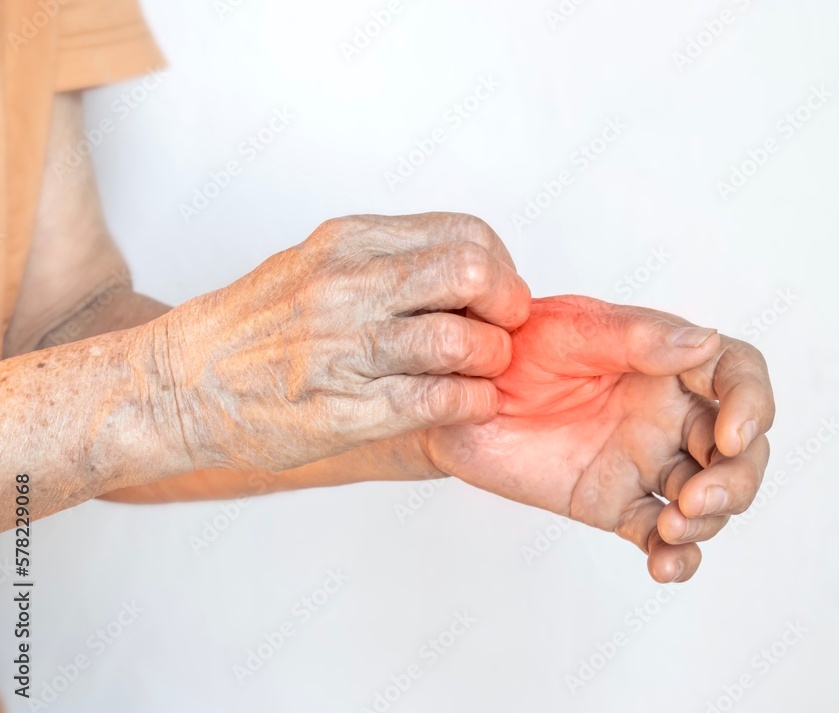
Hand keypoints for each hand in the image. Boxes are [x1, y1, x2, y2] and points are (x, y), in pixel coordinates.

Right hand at [155, 213, 530, 471]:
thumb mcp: (318, 265)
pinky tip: (469, 404)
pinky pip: (433, 401)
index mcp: (348, 243)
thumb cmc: (254, 329)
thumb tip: (469, 272)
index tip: (498, 295)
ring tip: (483, 372)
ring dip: (491, 361)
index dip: (502, 267)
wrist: (177, 385)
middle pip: (471, 275)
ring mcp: (342, 349)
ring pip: (458, 341)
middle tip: (504, 331)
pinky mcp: (340, 410)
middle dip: (507, 307)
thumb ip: (389, 263)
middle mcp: (347, 287)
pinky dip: (470, 403)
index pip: (465, 235)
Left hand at [423, 296, 774, 582]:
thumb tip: (706, 341)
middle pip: (738, 451)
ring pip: (708, 498)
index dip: (752, 404)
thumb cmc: (515, 347)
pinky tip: (664, 564)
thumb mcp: (572, 329)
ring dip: (709, 520)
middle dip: (736, 480)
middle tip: (698, 498)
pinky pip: (658, 535)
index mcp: (668, 363)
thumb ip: (639, 338)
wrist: (459, 396)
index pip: (738, 377)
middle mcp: (668, 414)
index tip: (732, 435)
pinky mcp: (615, 504)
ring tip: (673, 527)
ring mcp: (645, 462)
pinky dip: (675, 557)